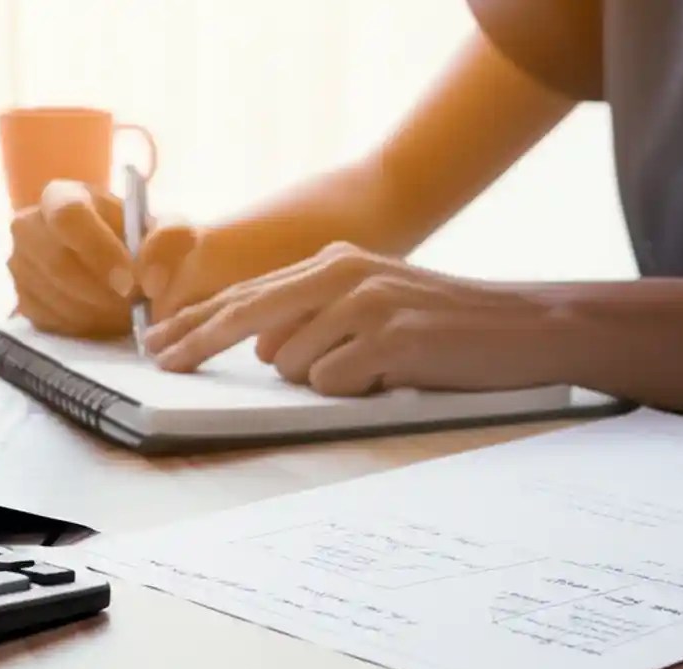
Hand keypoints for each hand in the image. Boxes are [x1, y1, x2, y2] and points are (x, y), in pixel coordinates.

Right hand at [7, 180, 219, 336]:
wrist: (117, 260)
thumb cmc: (137, 238)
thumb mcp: (164, 227)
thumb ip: (169, 240)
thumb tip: (151, 281)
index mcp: (60, 196)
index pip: (68, 217)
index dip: (99, 252)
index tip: (130, 284)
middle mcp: (28, 226)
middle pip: (57, 263)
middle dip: (101, 293)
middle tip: (134, 307)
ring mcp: (19, 264)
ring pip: (54, 296)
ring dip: (96, 313)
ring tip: (126, 313)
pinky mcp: (20, 298)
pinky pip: (48, 319)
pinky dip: (82, 326)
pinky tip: (105, 318)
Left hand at [143, 242, 566, 395]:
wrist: (524, 326)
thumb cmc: (442, 323)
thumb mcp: (372, 303)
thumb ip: (315, 317)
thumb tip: (264, 349)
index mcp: (333, 263)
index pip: (248, 294)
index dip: (196, 321)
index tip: (158, 344)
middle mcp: (342, 273)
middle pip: (245, 315)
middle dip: (197, 343)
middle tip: (162, 365)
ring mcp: (365, 302)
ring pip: (291, 363)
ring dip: (322, 378)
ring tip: (374, 368)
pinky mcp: (389, 337)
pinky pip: (332, 383)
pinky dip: (355, 391)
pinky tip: (392, 376)